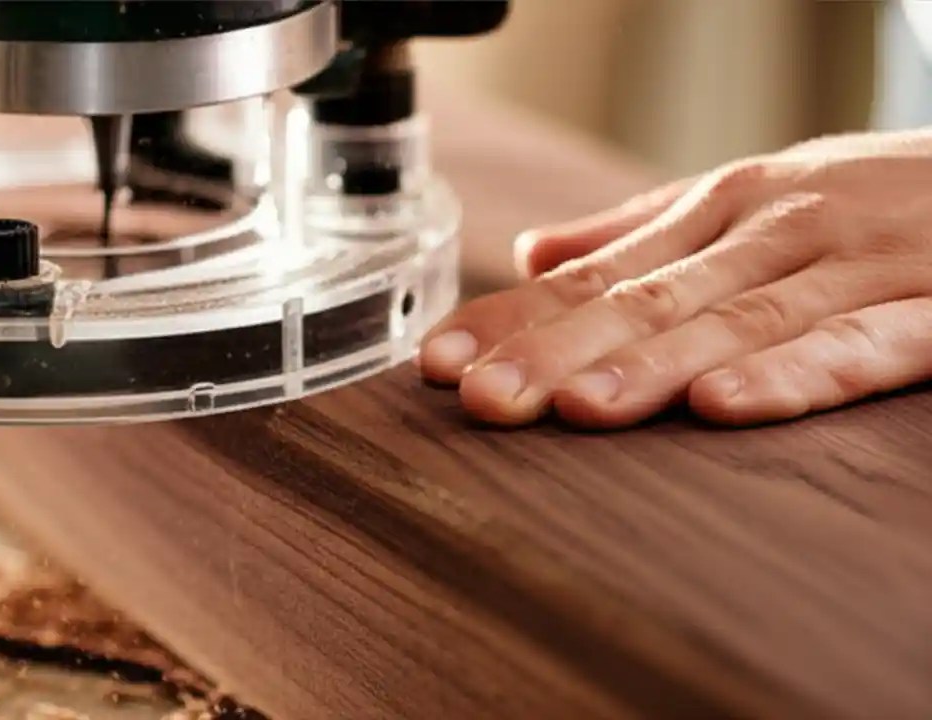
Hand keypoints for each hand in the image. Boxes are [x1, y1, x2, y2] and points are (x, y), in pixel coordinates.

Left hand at [418, 129, 931, 427]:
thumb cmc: (878, 196)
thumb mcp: (754, 199)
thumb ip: (643, 231)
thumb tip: (534, 253)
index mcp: (720, 211)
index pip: (594, 273)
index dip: (513, 319)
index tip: (440, 364)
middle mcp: (772, 232)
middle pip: (646, 301)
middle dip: (555, 351)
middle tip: (481, 400)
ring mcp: (852, 266)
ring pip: (735, 321)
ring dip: (649, 367)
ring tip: (573, 409)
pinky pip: (860, 345)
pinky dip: (793, 374)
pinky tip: (725, 406)